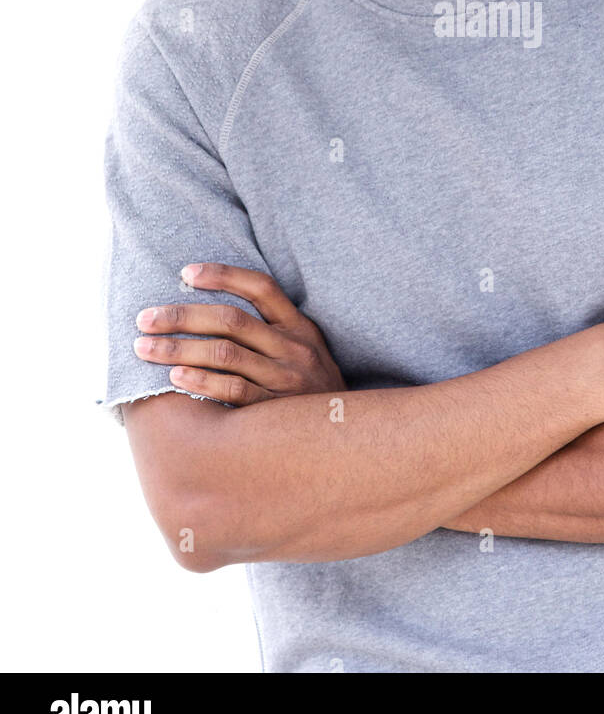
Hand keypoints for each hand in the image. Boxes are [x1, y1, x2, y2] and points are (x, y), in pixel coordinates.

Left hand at [133, 263, 346, 406]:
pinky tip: (174, 376)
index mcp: (300, 327)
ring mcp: (286, 380)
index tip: (185, 272)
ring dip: (179, 348)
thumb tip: (214, 313)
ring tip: (144, 347)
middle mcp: (294, 348)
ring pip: (225, 353)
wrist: (349, 440)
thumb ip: (275, 333)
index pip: (261, 287)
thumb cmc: (313, 393)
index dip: (223, 275)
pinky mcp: (275, 410)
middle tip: (144, 318)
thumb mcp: (307, 353)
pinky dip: (202, 381)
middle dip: (182, 316)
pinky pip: (233, 391)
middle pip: (231, 320)